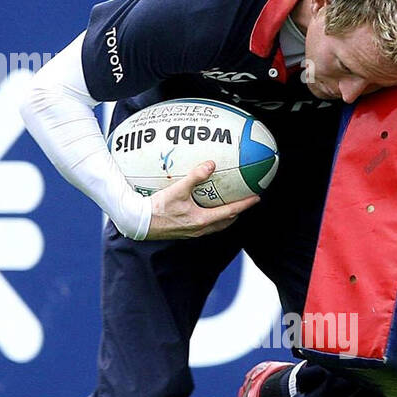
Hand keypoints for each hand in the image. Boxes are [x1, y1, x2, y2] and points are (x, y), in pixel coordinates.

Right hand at [144, 161, 260, 239]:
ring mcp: (192, 232)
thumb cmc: (157, 207)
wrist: (139, 222)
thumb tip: (211, 164)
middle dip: (237, 212)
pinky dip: (211, 218)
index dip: (245, 204)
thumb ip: (195, 176)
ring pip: (216, 226)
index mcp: (202, 220)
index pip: (231, 212)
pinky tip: (203, 209)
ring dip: (225, 217)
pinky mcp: (183, 232)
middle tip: (244, 202)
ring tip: (228, 206)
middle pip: (226, 222)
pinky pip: (204, 225)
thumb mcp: (178, 190)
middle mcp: (200, 229)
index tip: (256, 198)